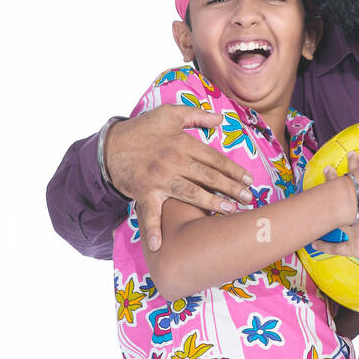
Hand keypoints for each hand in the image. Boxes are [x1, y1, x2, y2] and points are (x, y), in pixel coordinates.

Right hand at [108, 107, 254, 252]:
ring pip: (190, 193)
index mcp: (182, 143)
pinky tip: (159, 245)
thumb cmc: (142, 129)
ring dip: (211, 203)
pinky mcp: (143, 192)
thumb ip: (197, 115)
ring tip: (230, 211)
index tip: (249, 180)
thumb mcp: (169, 113)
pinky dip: (153, 229)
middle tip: (248, 198)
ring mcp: (159, 179)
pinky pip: (150, 213)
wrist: (109, 145)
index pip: (215, 158)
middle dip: (231, 188)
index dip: (234, 170)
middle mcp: (173, 161)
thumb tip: (221, 118)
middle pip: (208, 176)